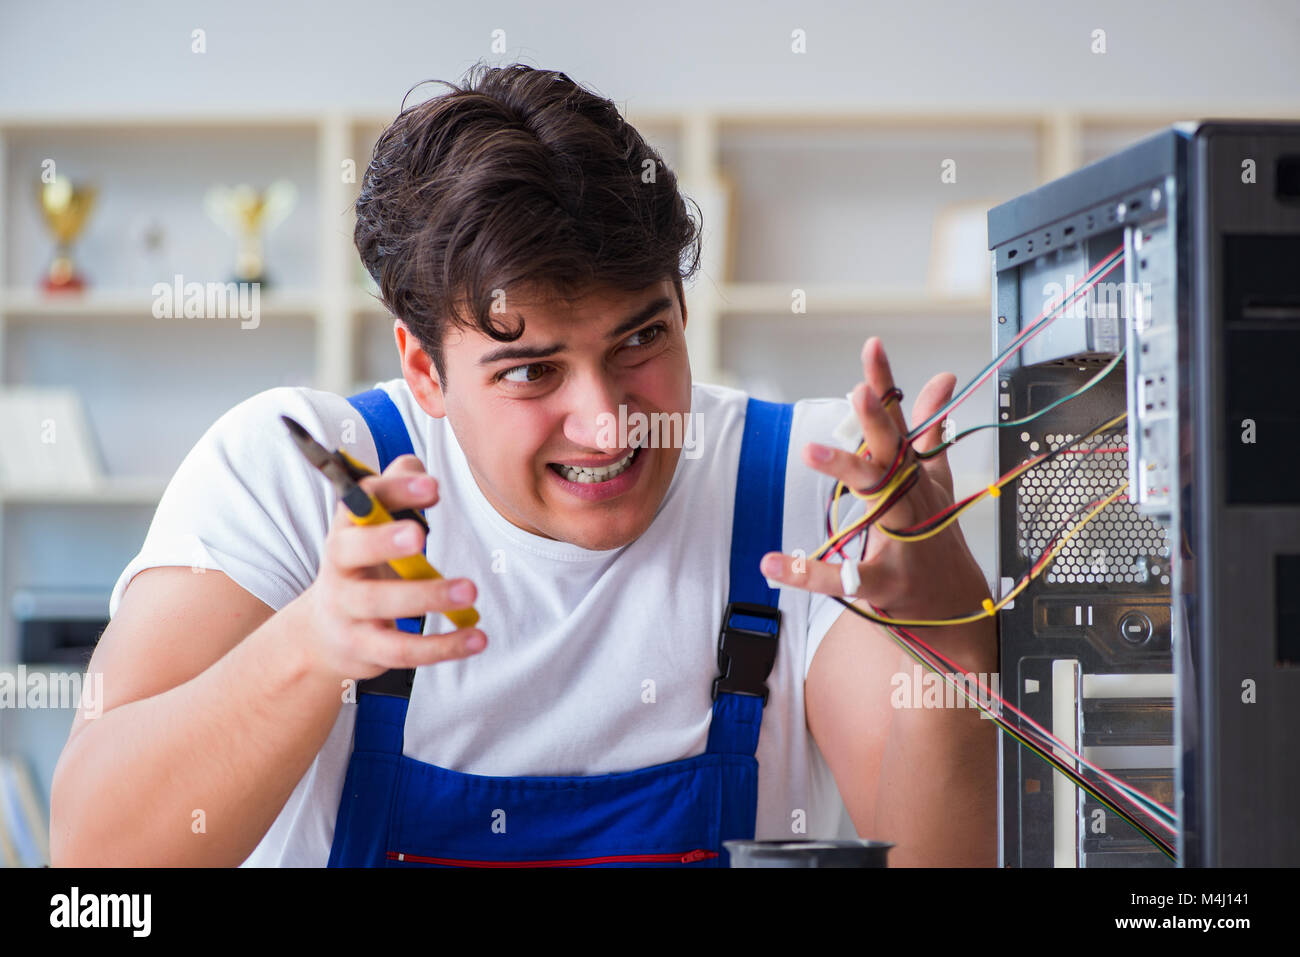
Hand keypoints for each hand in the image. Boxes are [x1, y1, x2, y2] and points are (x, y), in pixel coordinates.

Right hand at [294, 454, 485, 681]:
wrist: (324, 633)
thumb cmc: (366, 566)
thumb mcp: (375, 528)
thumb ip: (397, 492)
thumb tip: (420, 471)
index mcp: (346, 528)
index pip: (360, 501)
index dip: (395, 491)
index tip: (433, 487)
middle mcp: (338, 566)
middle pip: (353, 550)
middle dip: (384, 541)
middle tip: (421, 535)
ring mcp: (347, 609)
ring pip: (380, 603)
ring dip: (426, 596)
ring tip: (470, 591)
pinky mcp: (363, 648)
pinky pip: (401, 649)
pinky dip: (442, 646)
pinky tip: (477, 639)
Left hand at [761, 336, 991, 623]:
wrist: (959, 608)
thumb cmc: (938, 535)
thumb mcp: (937, 481)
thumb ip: (930, 432)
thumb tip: (943, 377)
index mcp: (916, 477)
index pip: (900, 422)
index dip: (886, 384)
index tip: (872, 346)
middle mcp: (913, 503)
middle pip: (893, 456)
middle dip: (877, 423)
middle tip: (857, 390)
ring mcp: (904, 543)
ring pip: (878, 503)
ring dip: (847, 472)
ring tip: (808, 450)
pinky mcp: (887, 585)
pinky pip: (846, 578)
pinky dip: (808, 573)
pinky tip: (772, 563)